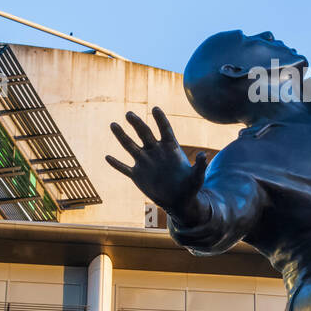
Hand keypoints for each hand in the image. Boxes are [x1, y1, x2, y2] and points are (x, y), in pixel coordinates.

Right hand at [105, 107, 207, 221]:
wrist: (179, 200)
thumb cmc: (191, 186)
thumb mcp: (197, 177)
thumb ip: (199, 165)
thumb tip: (203, 155)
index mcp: (170, 147)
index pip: (164, 129)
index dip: (160, 119)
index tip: (155, 109)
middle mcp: (155, 150)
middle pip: (144, 133)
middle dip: (137, 123)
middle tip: (129, 114)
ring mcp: (145, 161)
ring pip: (130, 146)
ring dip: (122, 136)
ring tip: (113, 124)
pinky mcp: (137, 175)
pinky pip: (124, 168)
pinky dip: (116, 164)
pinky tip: (108, 157)